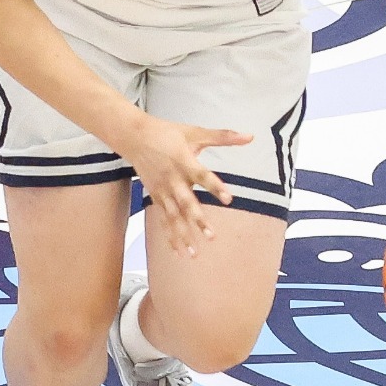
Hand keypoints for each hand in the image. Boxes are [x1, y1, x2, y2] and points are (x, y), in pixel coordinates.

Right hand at [114, 114, 252, 257]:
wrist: (134, 136)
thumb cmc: (168, 132)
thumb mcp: (195, 131)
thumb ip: (224, 136)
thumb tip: (251, 136)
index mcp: (184, 161)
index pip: (202, 176)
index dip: (215, 187)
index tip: (229, 199)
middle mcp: (173, 178)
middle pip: (186, 202)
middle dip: (198, 220)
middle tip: (212, 237)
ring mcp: (162, 189)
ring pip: (173, 216)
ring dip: (183, 235)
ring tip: (194, 253)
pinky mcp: (155, 196)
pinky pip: (163, 219)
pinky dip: (170, 236)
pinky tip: (178, 251)